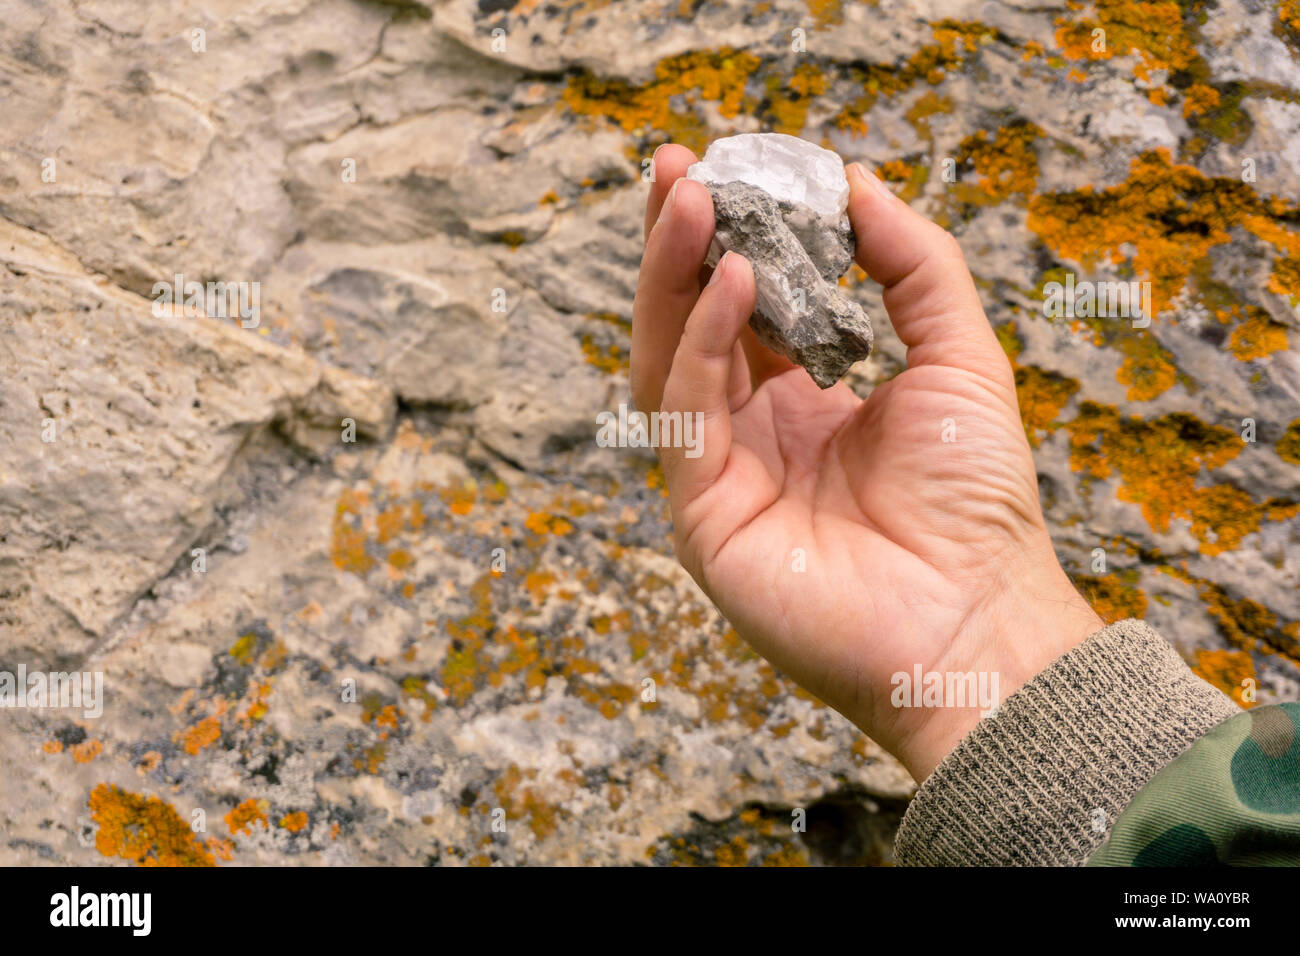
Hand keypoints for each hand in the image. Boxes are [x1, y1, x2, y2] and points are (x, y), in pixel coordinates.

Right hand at [631, 146, 1103, 782]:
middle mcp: (751, 434)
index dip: (732, 238)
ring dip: (675, 277)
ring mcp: (721, 475)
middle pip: (691, 324)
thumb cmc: (977, 502)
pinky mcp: (703, 513)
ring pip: (669, 360)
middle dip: (681, 245)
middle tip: (679, 167)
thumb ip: (913, 266)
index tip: (729, 168)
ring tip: (694, 200)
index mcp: (802, 404)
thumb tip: (857, 181)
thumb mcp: (959, 357)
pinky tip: (736, 283)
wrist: (978, 617)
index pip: (744, 307)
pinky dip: (701, 343)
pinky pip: (686, 414)